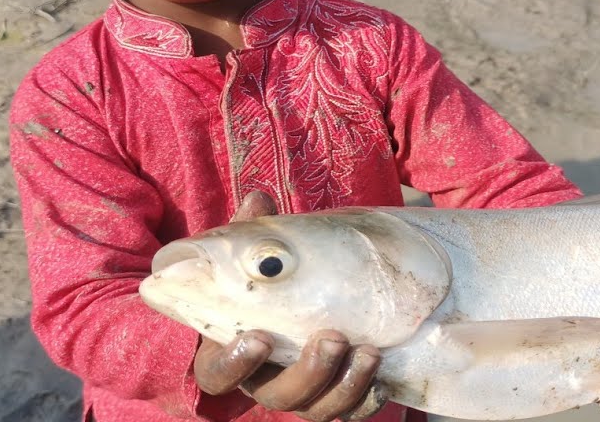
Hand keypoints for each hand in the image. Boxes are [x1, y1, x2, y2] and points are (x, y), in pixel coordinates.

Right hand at [191, 192, 385, 420]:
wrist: (296, 304)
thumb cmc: (266, 283)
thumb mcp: (256, 258)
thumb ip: (253, 234)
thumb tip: (259, 199)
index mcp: (231, 351)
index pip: (217, 375)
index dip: (234, 363)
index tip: (258, 338)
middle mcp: (264, 381)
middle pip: (278, 397)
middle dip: (308, 373)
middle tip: (331, 339)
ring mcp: (302, 393)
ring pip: (316, 408)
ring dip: (344, 386)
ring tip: (367, 352)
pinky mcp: (334, 397)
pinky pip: (350, 412)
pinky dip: (366, 399)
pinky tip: (382, 377)